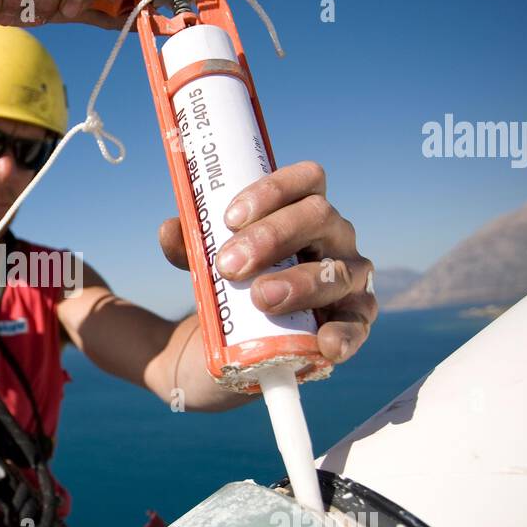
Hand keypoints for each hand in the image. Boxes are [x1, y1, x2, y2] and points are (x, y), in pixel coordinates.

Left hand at [158, 161, 376, 363]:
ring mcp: (348, 279)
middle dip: (272, 236)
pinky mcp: (353, 321)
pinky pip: (357, 325)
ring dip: (299, 282)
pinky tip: (325, 343)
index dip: (272, 190)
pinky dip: (344, 333)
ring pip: (336, 271)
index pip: (306, 179)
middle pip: (318, 216)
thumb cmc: (232, 288)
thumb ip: (188, 246)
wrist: (235, 346)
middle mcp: (335, 238)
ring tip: (260, 297)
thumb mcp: (204, 265)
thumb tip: (170, 230)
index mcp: (303, 210)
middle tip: (228, 265)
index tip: (230, 218)